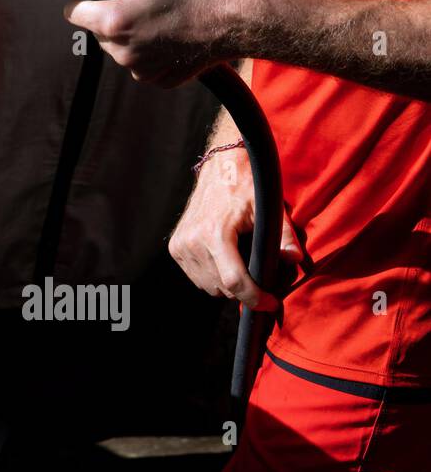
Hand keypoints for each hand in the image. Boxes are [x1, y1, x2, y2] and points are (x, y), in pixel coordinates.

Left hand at [64, 0, 244, 86]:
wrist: (239, 17)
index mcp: (113, 21)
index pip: (73, 12)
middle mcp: (121, 52)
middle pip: (97, 31)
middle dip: (111, 14)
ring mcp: (140, 70)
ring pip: (120, 47)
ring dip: (131, 32)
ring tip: (161, 14)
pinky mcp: (159, 80)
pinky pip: (142, 62)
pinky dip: (150, 49)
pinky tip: (173, 33)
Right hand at [168, 147, 300, 310]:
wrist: (220, 167)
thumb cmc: (247, 186)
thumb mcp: (269, 207)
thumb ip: (284, 235)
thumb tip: (295, 260)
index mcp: (215, 233)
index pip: (234, 281)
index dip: (255, 298)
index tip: (272, 304)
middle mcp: (193, 241)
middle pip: (223, 288)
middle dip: (245, 289)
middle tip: (262, 277)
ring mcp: (181, 246)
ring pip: (209, 287)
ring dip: (228, 285)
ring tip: (242, 264)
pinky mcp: (176, 248)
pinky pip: (198, 278)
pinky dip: (213, 277)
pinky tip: (225, 260)